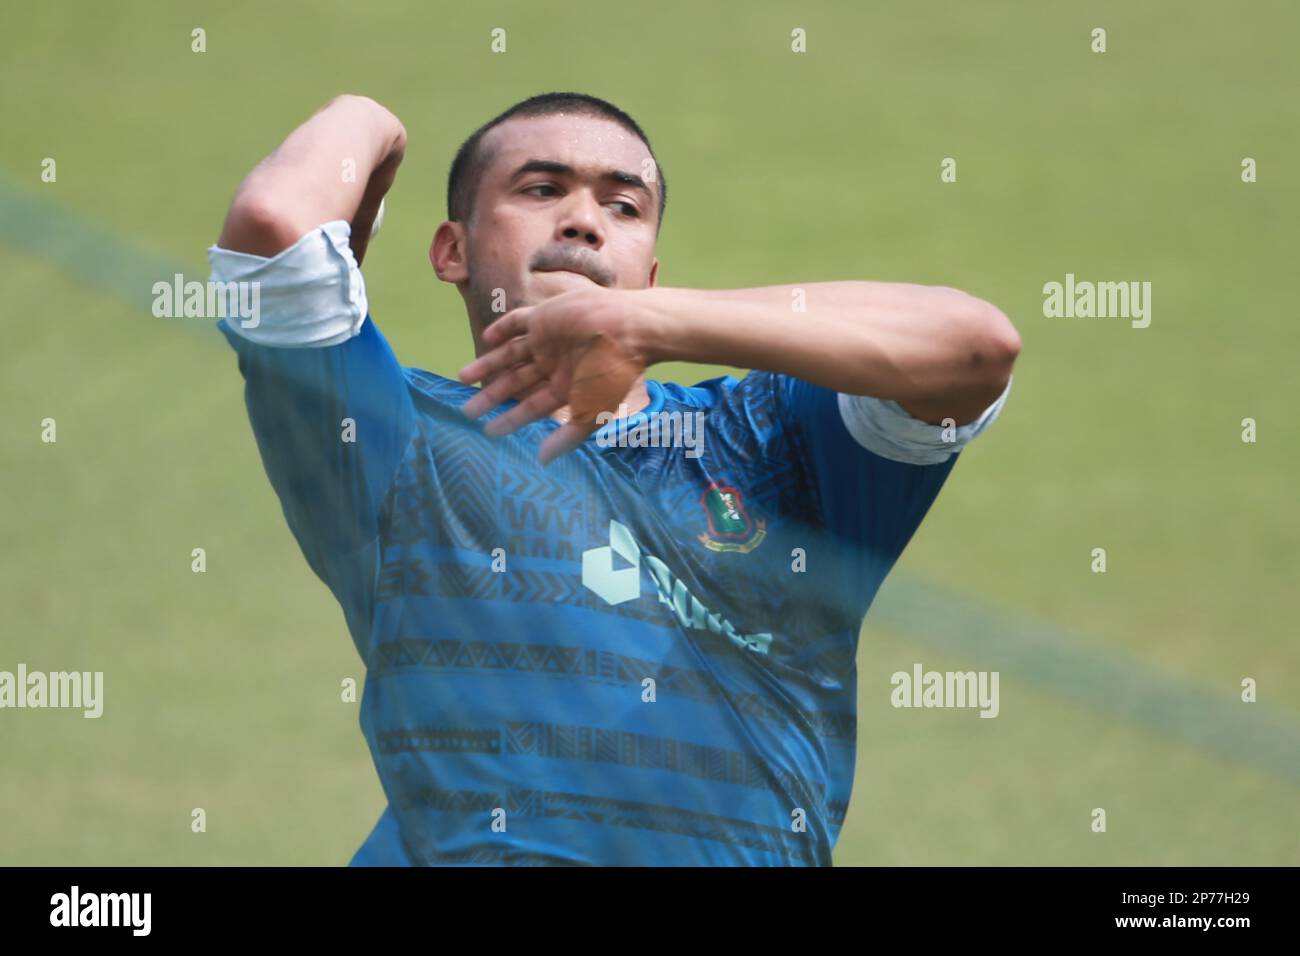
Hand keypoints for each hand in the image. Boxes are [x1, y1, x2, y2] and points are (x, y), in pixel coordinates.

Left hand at [457, 286, 653, 464]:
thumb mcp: (590, 413)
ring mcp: (549, 340)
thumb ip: (567, 437)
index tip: (488, 431)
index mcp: (566, 387)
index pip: (532, 406)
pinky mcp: (545, 317)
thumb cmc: (610, 374)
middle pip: (516, 382)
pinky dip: (503, 329)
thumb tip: (542, 462)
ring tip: (462, 378)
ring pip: (511, 354)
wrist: (624, 330)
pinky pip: (518, 322)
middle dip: (492, 396)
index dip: (511, 419)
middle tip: (466, 411)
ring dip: (488, 365)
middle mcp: (555, 364)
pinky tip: (486, 339)